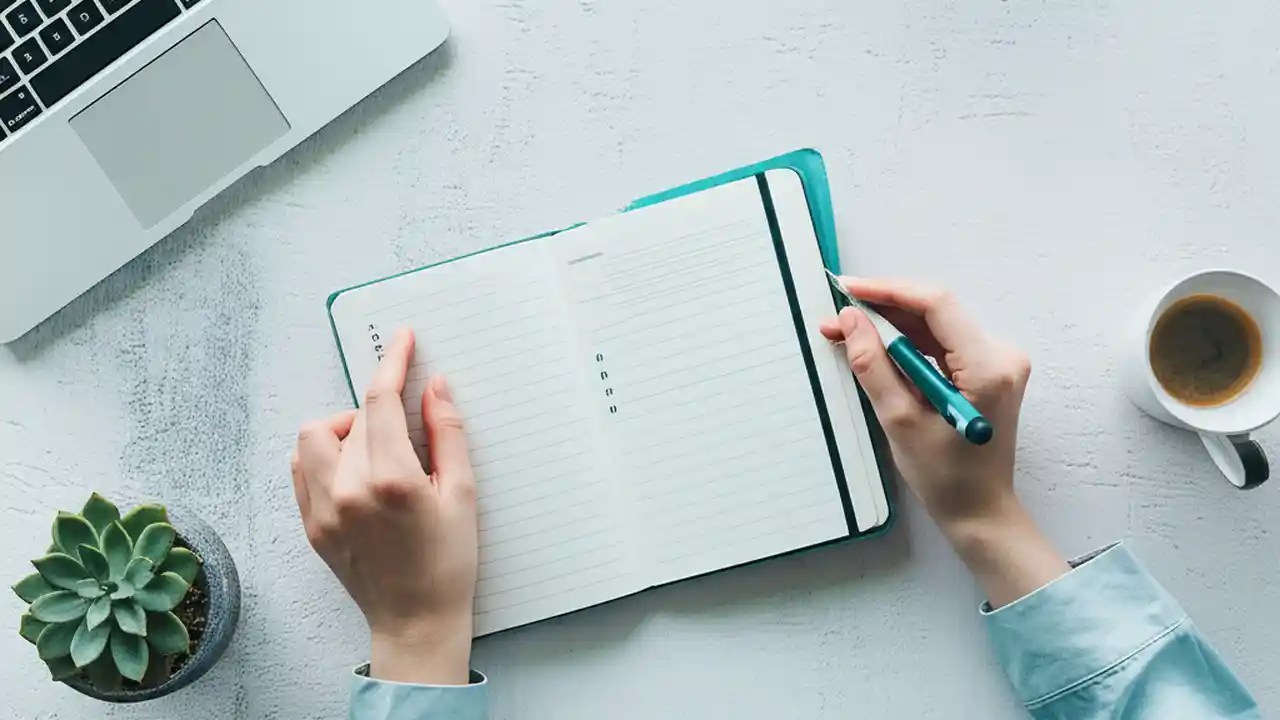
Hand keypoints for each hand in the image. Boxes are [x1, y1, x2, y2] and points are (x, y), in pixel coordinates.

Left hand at [291, 328, 477, 683]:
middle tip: (410, 429)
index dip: (392, 361)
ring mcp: (322, 509)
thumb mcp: (463, 493)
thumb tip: (434, 385)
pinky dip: (324, 454)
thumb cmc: (449, 562)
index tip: (401, 339)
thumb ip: (447, 432)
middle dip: (382, 408)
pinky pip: (302, 467)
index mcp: (390, 480)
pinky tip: (353, 469)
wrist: (416, 621)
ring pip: (315, 435)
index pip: (381, 400)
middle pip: (354, 416)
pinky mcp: (310, 524)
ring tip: (375, 448)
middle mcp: (347, 490)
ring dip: (344, 427)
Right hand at [820, 278, 1067, 606]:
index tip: (848, 290)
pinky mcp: (987, 369)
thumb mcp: (899, 421)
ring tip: (845, 331)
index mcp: (989, 367)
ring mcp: (997, 360)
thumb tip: (850, 319)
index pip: (937, 305)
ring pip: (935, 325)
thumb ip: (873, 365)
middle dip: (883, 310)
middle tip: (836, 317)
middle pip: (936, 312)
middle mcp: (1001, 354)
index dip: (889, 291)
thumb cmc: (945, 478)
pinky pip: (941, 343)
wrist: (980, 511)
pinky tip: (873, 346)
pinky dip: (906, 342)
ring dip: (890, 326)